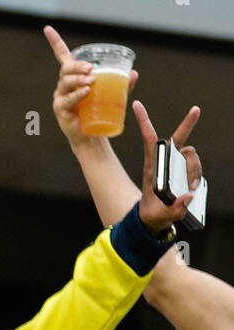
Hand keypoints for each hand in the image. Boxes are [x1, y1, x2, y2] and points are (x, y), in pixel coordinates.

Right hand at [44, 25, 137, 147]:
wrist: (92, 135)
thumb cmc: (99, 111)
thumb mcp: (112, 94)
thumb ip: (122, 83)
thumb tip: (133, 73)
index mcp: (73, 76)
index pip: (62, 56)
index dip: (55, 42)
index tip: (47, 28)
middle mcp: (64, 85)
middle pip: (66, 69)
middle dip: (77, 66)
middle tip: (91, 69)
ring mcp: (60, 97)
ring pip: (66, 82)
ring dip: (79, 79)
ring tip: (92, 81)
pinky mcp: (61, 110)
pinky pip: (67, 100)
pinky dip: (77, 95)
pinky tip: (86, 91)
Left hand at [135, 100, 201, 236]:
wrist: (153, 220)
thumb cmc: (153, 214)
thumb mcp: (161, 215)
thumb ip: (174, 208)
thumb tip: (187, 197)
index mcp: (152, 168)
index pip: (149, 140)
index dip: (144, 122)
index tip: (137, 104)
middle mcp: (165, 163)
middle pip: (178, 140)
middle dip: (187, 124)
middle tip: (196, 109)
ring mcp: (176, 166)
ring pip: (191, 156)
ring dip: (195, 169)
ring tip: (191, 187)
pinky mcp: (184, 171)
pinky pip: (195, 167)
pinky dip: (197, 175)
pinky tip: (192, 188)